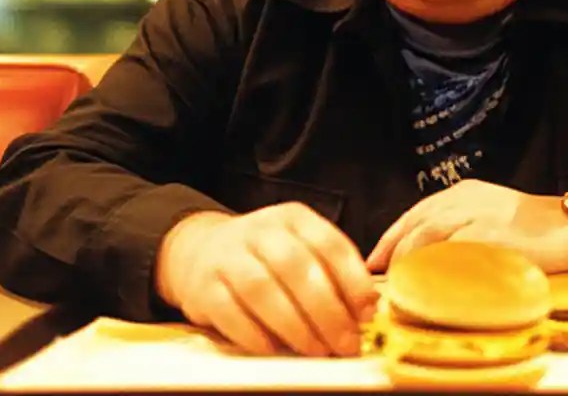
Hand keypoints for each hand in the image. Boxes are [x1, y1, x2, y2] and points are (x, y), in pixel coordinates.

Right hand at [155, 203, 377, 356]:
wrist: (199, 250)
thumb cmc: (265, 257)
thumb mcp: (300, 248)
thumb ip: (332, 273)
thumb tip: (365, 311)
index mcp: (293, 218)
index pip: (329, 243)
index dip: (353, 280)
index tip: (368, 312)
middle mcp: (260, 230)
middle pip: (297, 267)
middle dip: (327, 310)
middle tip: (346, 342)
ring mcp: (227, 256)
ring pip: (262, 289)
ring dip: (295, 325)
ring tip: (317, 350)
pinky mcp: (202, 287)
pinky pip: (230, 312)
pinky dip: (256, 334)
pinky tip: (276, 349)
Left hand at [365, 179, 567, 273]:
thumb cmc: (538, 228)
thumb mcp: (493, 215)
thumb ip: (463, 227)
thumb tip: (432, 256)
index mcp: (464, 193)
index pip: (415, 213)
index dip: (391, 237)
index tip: (376, 260)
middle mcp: (465, 199)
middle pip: (414, 223)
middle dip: (392, 252)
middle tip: (381, 278)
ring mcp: (476, 214)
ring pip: (425, 235)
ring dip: (408, 261)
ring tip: (400, 284)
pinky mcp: (488, 233)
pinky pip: (450, 252)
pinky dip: (434, 268)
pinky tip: (426, 284)